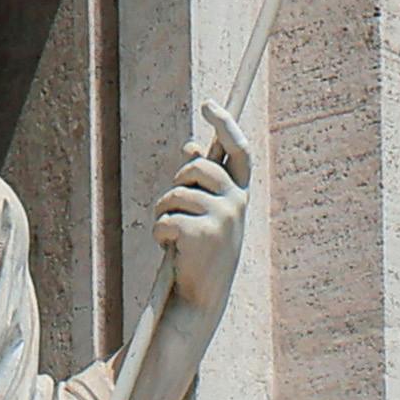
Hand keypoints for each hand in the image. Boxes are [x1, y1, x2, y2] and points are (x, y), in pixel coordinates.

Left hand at [151, 104, 250, 312]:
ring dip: (164, 214)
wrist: (202, 295)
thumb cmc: (201, 251)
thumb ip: (201, 182)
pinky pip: (164, 218)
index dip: (225, 124)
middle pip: (195, 169)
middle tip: (174, 208)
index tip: (208, 103)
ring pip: (174, 195)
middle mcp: (237, 203)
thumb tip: (191, 147)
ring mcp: (222, 218)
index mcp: (240, 195)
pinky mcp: (202, 233)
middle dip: (177, 183)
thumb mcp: (205, 214)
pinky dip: (159, 233)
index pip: (239, 151)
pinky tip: (170, 249)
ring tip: (173, 237)